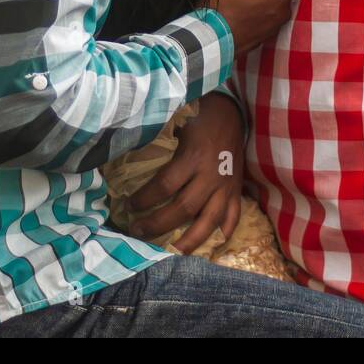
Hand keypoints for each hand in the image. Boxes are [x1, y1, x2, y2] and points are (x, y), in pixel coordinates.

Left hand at [128, 93, 243, 252]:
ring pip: (209, 221)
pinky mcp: (237, 189)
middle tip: (137, 232)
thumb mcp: (177, 121)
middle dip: (158, 224)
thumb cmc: (200, 114)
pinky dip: (224, 232)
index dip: (144, 199)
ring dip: (190, 240)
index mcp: (193, 156)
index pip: (164, 185)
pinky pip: (233, 216)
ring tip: (172, 254)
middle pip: (183, 208)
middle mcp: (210, 175)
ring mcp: (226, 186)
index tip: (128, 206)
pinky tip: (213, 245)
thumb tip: (127, 154)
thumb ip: (158, 139)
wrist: (233, 110)